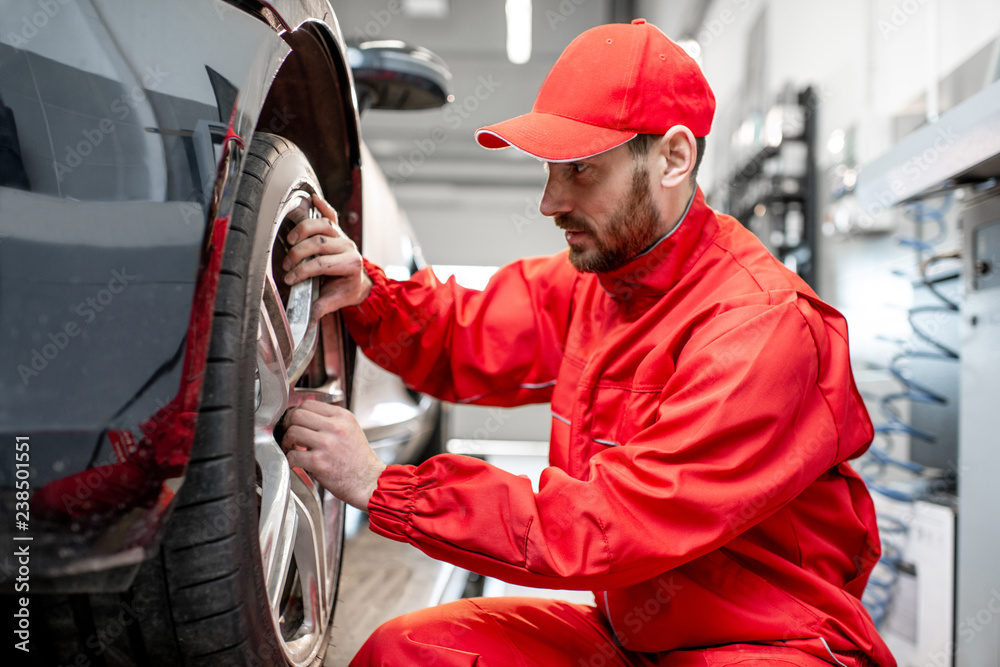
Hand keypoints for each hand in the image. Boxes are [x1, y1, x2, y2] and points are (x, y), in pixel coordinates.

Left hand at [280, 400, 386, 509]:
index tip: (294, 422)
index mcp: (342, 416)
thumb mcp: (350, 429)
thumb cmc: (359, 459)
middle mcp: (335, 427)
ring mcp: (327, 444)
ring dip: (287, 441)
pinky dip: (290, 459)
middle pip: (297, 415)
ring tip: (292, 448)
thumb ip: (331, 420)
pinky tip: (296, 462)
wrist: (369, 481)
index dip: (296, 412)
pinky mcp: (319, 462)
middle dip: (288, 425)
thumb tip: (305, 418)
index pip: (309, 404)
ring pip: (293, 432)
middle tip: (289, 435)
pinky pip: (293, 455)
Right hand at [282, 194, 372, 321]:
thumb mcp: (335, 301)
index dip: (302, 271)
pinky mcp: (339, 229)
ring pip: (322, 225)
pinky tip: (313, 198)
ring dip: (303, 230)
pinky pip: (331, 214)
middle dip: (298, 254)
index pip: (321, 264)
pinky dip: (322, 205)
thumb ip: (321, 308)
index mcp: (350, 265)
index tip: (289, 279)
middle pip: (318, 243)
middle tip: (286, 265)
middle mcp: (349, 247)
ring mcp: (344, 236)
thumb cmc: (344, 291)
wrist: (359, 282)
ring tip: (289, 242)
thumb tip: (305, 320)